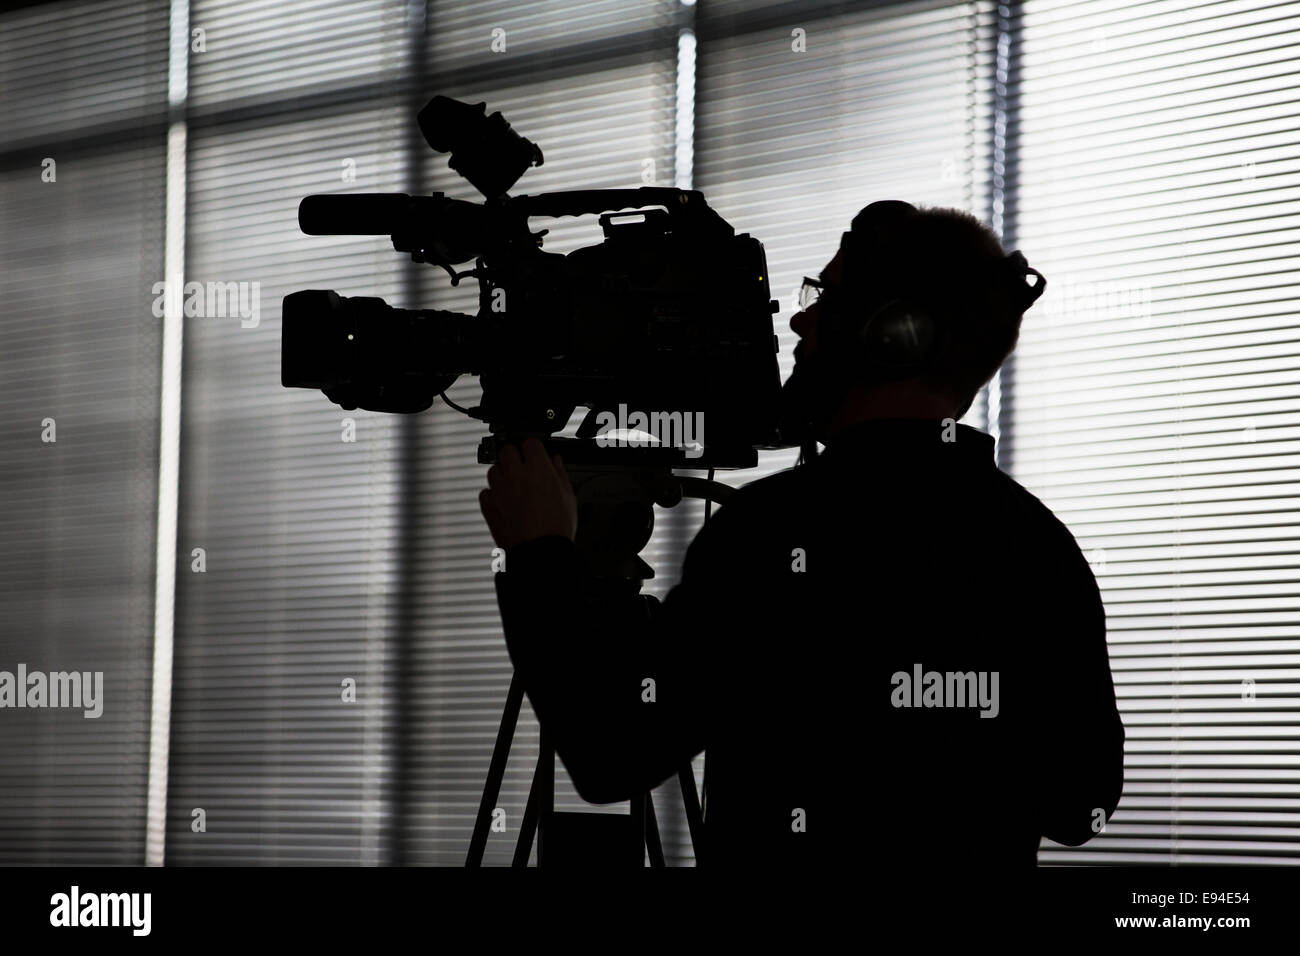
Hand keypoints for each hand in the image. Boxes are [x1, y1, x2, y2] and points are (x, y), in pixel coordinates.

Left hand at [479, 437, 577, 551]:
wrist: (540, 551)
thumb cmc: (556, 527)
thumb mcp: (568, 496)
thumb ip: (560, 473)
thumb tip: (555, 461)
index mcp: (537, 469)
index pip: (530, 442)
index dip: (534, 448)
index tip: (536, 454)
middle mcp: (515, 475)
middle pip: (507, 450)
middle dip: (515, 456)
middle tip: (523, 467)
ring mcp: (499, 490)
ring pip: (493, 469)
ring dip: (502, 474)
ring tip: (513, 485)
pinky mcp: (488, 505)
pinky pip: (485, 492)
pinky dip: (493, 494)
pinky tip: (504, 501)